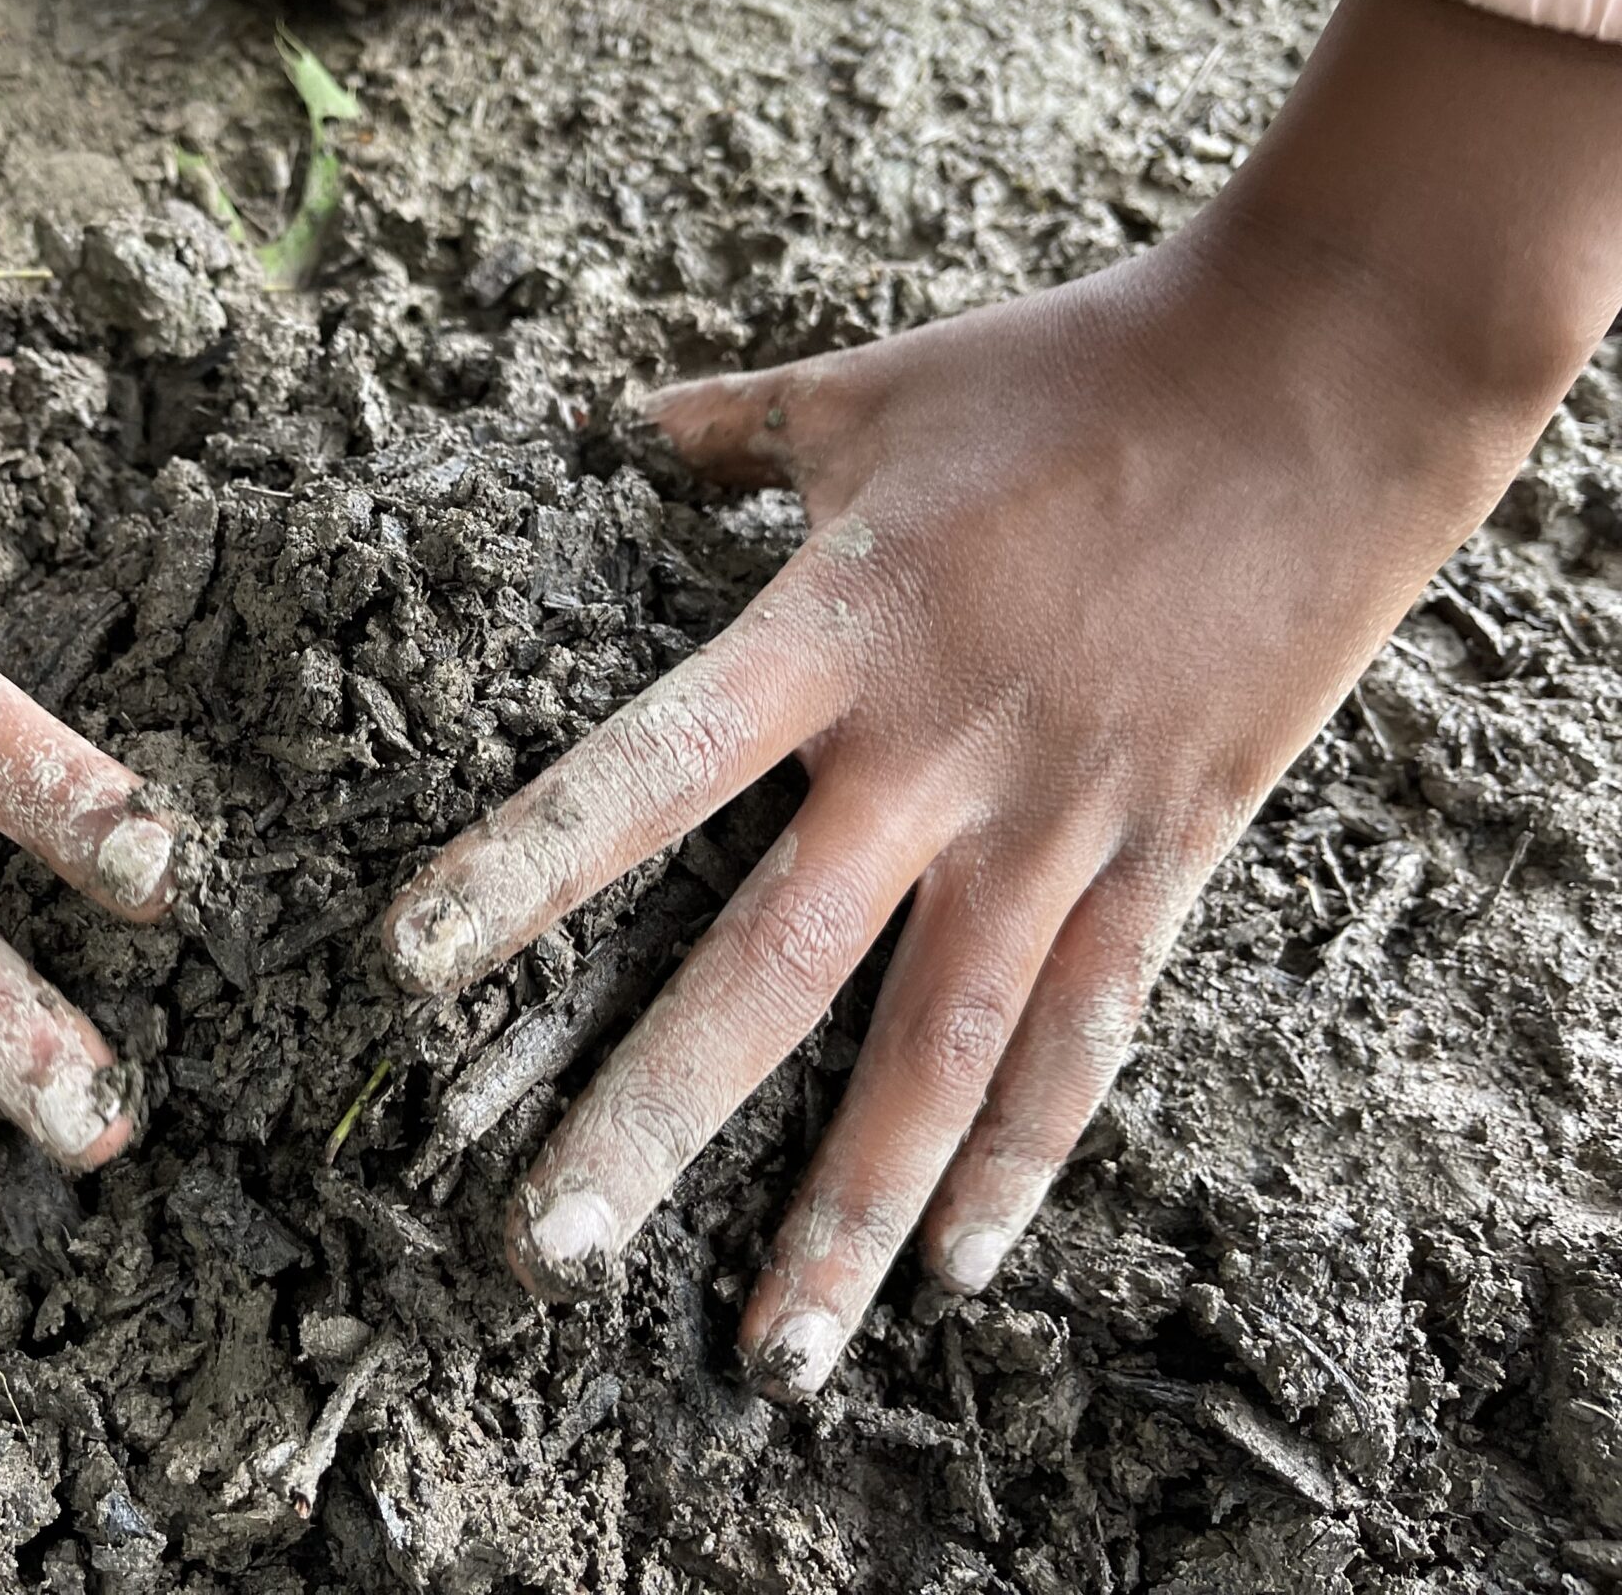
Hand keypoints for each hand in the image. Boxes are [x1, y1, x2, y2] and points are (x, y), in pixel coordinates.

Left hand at [381, 0, 1621, 1392]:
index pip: (647, 767)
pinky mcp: (1166, 851)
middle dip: (653, 1117)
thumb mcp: (864, 390)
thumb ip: (721, 430)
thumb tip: (603, 427)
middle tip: (548, 1255)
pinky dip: (1024, 1152)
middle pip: (770, 968)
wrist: (1317, 376)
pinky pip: (1086, 1031)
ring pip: (938, 1053)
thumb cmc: (1067, 371)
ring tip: (767, 1355)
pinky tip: (964, 1264)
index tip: (409, 966)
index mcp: (831, 631)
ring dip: (850, 1213)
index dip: (526, 865)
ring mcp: (1056, 821)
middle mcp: (931, 755)